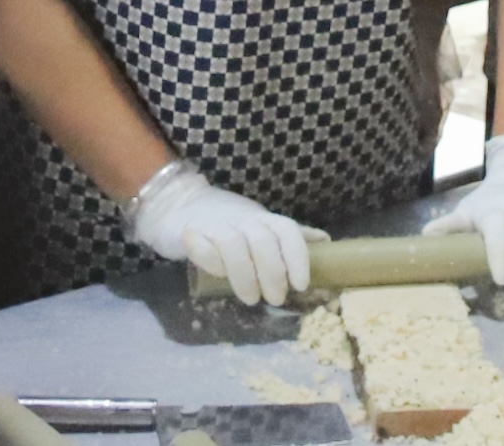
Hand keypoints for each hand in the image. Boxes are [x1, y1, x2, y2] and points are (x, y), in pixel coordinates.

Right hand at [125, 160, 325, 306]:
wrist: (178, 203)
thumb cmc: (226, 220)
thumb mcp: (261, 226)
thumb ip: (287, 237)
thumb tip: (325, 241)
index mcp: (263, 219)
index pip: (287, 230)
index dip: (297, 257)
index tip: (301, 285)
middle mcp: (242, 219)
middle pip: (263, 241)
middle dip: (273, 273)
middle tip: (275, 299)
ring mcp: (215, 223)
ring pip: (234, 244)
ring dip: (245, 275)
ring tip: (250, 299)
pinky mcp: (189, 232)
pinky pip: (201, 246)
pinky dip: (210, 261)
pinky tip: (216, 275)